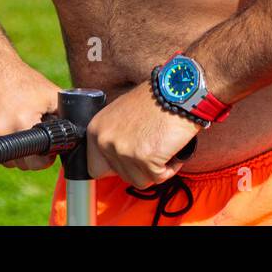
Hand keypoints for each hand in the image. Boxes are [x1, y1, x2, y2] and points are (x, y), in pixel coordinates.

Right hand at [0, 61, 62, 170]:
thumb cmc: (22, 80)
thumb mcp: (50, 95)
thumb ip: (66, 117)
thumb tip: (80, 137)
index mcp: (20, 124)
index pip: (35, 163)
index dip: (44, 158)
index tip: (45, 150)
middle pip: (18, 164)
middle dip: (28, 154)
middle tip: (29, 133)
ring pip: (2, 160)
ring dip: (10, 150)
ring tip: (13, 125)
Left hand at [86, 82, 201, 188]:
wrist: (176, 92)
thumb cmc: (154, 101)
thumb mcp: (121, 114)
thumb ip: (113, 137)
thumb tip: (113, 162)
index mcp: (96, 129)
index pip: (95, 168)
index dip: (116, 167)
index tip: (130, 160)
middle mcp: (105, 140)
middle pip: (121, 176)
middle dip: (140, 167)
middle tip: (153, 148)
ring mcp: (124, 150)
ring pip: (139, 180)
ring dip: (155, 169)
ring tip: (163, 148)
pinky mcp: (145, 158)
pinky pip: (158, 177)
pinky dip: (169, 168)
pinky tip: (172, 151)